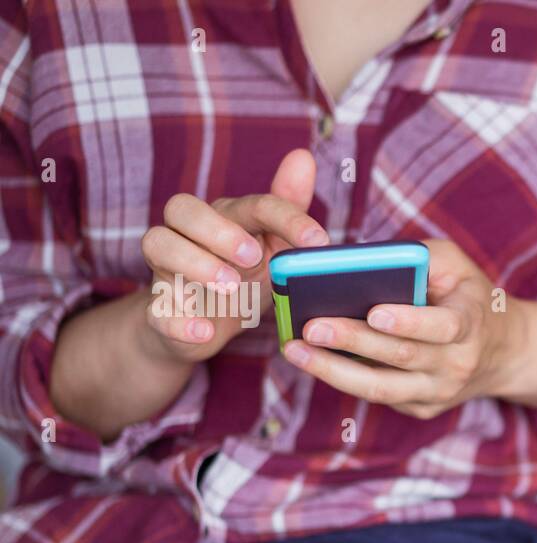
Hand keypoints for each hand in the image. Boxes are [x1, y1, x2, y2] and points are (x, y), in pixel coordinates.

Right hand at [138, 149, 326, 364]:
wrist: (206, 325)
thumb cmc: (244, 275)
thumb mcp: (272, 245)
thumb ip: (287, 207)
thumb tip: (303, 155)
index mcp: (225, 217)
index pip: (251, 204)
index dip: (286, 218)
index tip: (319, 242)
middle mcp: (189, 234)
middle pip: (182, 207)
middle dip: (219, 229)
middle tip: (253, 256)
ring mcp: (168, 270)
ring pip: (158, 244)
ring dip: (194, 263)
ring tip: (231, 287)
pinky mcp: (159, 310)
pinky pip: (155, 309)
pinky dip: (179, 320)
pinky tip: (204, 329)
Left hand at [282, 239, 524, 419]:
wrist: (502, 351)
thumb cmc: (468, 296)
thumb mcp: (456, 265)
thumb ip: (419, 257)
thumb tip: (362, 260)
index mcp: (471, 324)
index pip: (443, 327)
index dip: (408, 322)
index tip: (373, 312)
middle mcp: (457, 364)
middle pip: (401, 357)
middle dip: (353, 342)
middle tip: (310, 327)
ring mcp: (439, 392)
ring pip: (382, 389)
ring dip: (334, 371)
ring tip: (295, 351)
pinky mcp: (422, 408)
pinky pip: (379, 396)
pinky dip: (343, 379)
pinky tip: (314, 361)